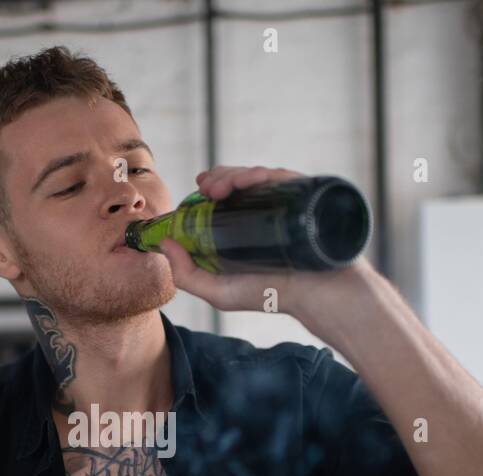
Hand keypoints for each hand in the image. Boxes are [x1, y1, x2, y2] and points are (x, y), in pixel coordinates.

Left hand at [157, 166, 381, 326]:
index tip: (196, 190)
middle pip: (236, 183)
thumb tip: (163, 244)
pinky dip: (261, 173)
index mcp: (242, 228)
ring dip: (233, 174)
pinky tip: (247, 179)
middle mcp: (263, 212)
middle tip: (207, 187)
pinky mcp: (302, 197)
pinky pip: (280, 177)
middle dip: (217, 178)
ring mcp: (283, 203)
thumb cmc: (272, 294)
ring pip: (254, 176)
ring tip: (220, 188)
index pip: (221, 198)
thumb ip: (187, 275)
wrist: (318, 296)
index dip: (206, 189)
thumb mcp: (219, 292)